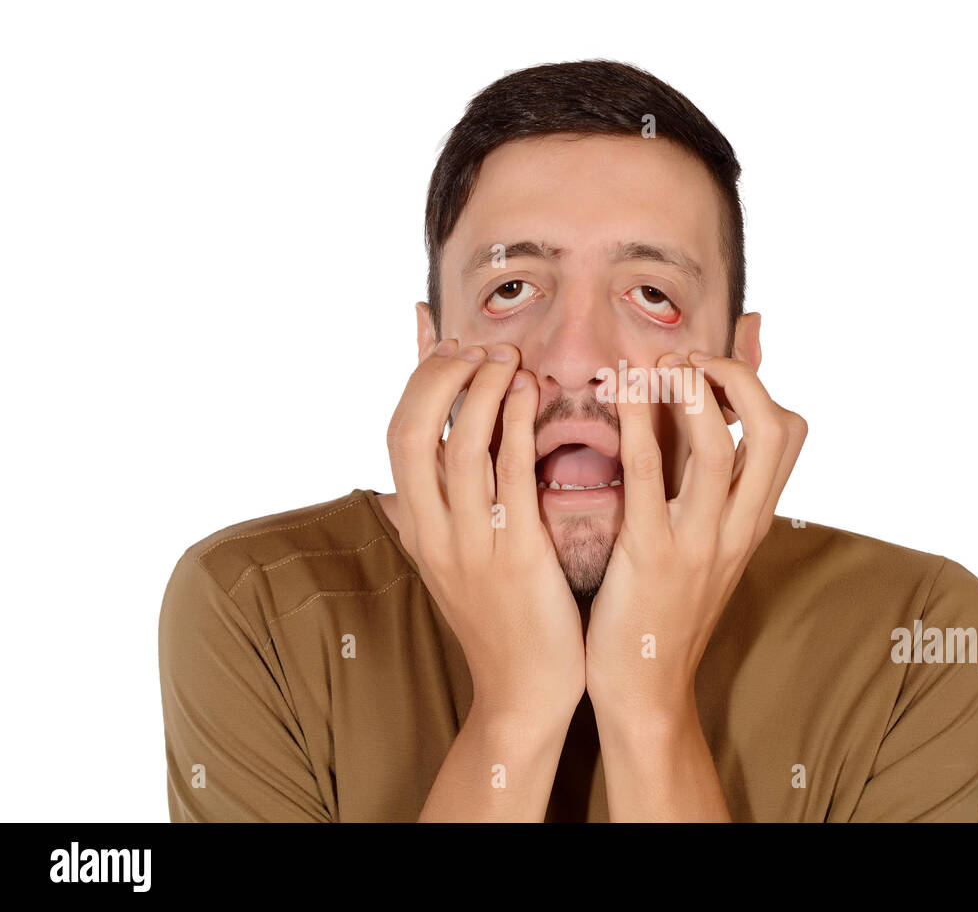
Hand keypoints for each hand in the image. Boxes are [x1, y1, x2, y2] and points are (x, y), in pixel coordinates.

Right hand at [386, 339, 585, 724]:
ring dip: (480, 391)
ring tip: (506, 355)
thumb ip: (434, 516)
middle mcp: (434, 532)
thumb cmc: (500, 618)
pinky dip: (514, 430)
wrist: (524, 691)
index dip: (415, 379)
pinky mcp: (516, 559)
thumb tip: (394, 489)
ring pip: (458, 448)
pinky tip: (530, 396)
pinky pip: (509, 480)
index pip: (397, 435)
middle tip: (478, 345)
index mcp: (419, 528)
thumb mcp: (451, 562)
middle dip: (440, 377)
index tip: (443, 337)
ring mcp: (472, 546)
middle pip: (412, 433)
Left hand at [585, 350, 807, 721]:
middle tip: (688, 359)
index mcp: (752, 520)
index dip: (757, 383)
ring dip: (691, 390)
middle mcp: (738, 527)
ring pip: (721, 446)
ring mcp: (700, 543)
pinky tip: (617, 392)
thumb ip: (704, 478)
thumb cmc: (665, 607)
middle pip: (774, 428)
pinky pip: (651, 476)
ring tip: (659, 364)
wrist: (646, 690)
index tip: (710, 364)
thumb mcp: (702, 538)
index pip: (790, 432)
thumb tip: (702, 419)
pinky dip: (637, 423)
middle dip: (735, 376)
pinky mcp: (652, 557)